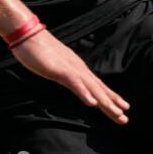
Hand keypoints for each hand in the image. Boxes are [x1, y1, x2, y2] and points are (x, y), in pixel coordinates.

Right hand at [11, 31, 129, 123]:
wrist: (27, 34)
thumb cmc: (38, 50)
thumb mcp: (55, 66)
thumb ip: (63, 74)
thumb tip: (69, 80)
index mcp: (77, 69)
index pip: (97, 86)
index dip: (110, 98)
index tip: (122, 110)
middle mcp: (78, 69)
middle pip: (99, 90)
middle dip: (113, 104)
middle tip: (125, 119)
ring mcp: (70, 69)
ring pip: (92, 88)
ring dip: (105, 101)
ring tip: (117, 113)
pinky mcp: (60, 70)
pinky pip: (74, 83)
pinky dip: (84, 93)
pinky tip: (92, 103)